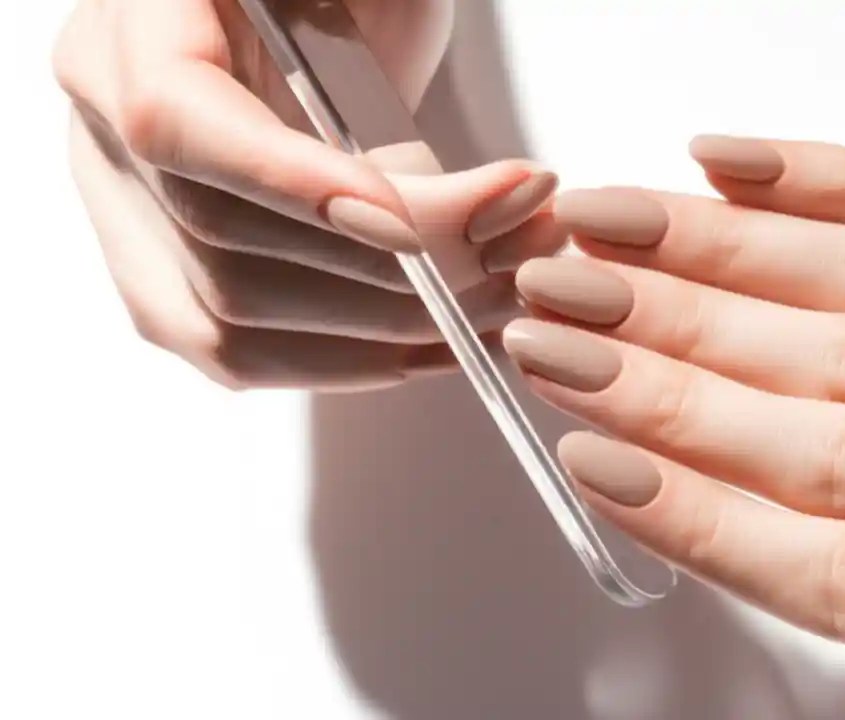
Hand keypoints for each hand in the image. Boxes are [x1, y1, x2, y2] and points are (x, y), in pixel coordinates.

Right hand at [55, 0, 562, 390]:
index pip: (177, 123)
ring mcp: (133, 217)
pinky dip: (352, 360)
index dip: (289, 184)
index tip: (405, 218)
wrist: (329, 17)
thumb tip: (401, 194)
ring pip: (235, 319)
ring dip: (387, 324)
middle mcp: (109, 131)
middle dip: (387, 263)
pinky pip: (243, 355)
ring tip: (499, 292)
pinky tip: (440, 339)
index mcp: (135, 30)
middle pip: (223, 240)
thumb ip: (360, 45)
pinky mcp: (175, 283)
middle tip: (510, 243)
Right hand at [504, 138, 844, 715]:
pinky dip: (822, 181)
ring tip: (598, 245)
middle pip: (836, 420)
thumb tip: (674, 460)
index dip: (694, 503)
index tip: (586, 452)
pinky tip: (722, 167)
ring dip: (709, 267)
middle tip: (553, 321)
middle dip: (664, 364)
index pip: (839, 561)